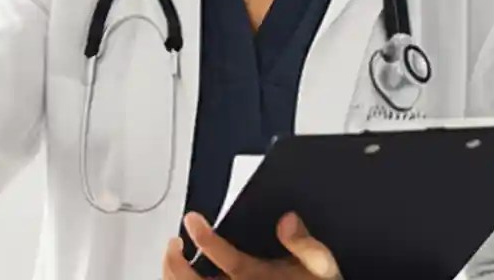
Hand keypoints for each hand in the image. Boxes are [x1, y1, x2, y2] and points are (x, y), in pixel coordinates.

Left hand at [162, 212, 341, 279]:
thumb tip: (287, 220)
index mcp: (257, 277)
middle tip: (174, 242)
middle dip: (175, 263)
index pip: (226, 259)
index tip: (192, 218)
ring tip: (172, 256)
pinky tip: (177, 276)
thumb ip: (306, 245)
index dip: (205, 238)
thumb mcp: (321, 267)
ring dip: (172, 276)